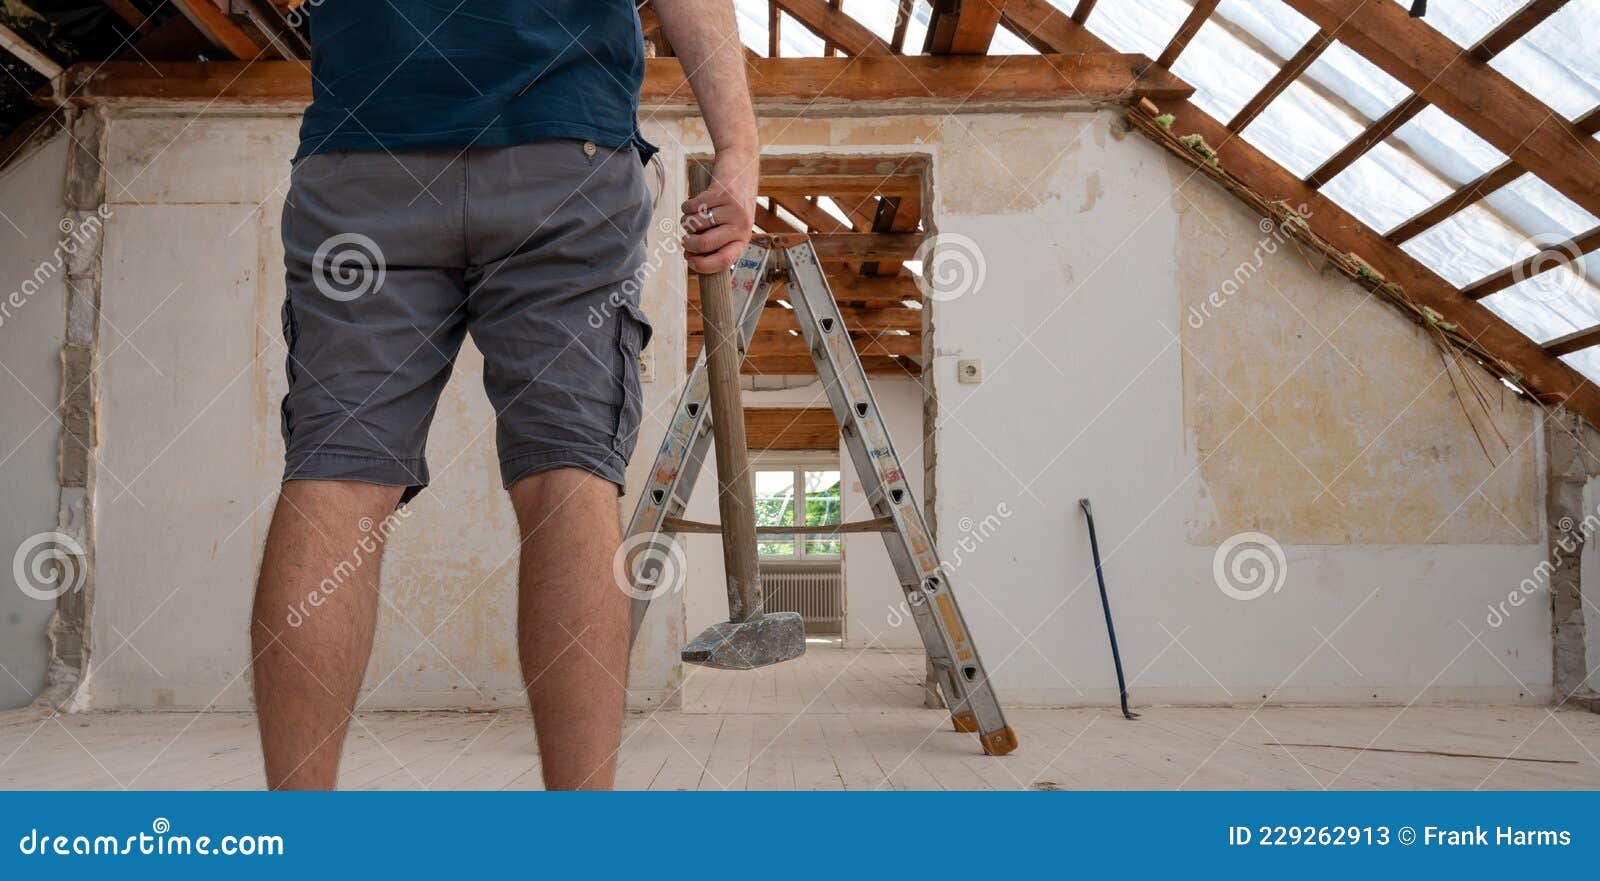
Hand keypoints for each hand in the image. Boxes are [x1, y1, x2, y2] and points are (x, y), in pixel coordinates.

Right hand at [680, 151, 757, 273]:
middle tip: (685, 240)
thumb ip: (719, 241)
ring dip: (686, 223)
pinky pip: (692, 207)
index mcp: (743, 238)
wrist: (741, 166)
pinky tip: (692, 204)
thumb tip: (692, 258)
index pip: (724, 261)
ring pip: (696, 224)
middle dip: (688, 244)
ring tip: (691, 218)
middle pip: (704, 244)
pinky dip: (686, 207)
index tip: (689, 261)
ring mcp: (732, 209)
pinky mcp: (721, 193)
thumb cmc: (733, 201)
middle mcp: (741, 225)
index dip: (703, 265)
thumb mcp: (733, 224)